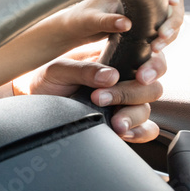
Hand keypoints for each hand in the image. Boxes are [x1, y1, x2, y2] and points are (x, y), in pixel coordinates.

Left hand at [17, 0, 182, 142]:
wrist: (36, 106)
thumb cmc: (48, 81)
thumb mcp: (59, 70)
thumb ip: (83, 70)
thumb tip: (111, 76)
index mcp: (115, 60)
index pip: (147, 58)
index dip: (153, 65)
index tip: (141, 75)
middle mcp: (124, 81)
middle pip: (151, 87)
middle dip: (131, 93)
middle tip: (101, 98)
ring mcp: (124, 103)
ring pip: (146, 109)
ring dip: (132, 115)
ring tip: (113, 121)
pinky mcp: (122, 123)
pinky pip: (145, 130)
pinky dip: (139, 133)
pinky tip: (123, 132)